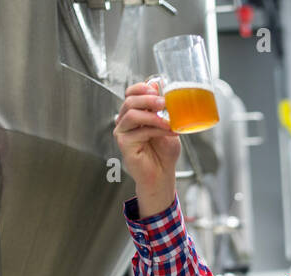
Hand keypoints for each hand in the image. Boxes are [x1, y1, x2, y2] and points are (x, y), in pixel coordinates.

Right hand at [114, 80, 180, 217]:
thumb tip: (159, 86)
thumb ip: (163, 108)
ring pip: (131, 114)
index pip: (131, 93)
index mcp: (134, 113)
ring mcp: (123, 133)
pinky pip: (138, 132)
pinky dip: (155, 130)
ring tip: (167, 121)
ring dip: (152, 115)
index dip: (141, 88)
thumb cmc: (164, 152)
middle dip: (147, 99)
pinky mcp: (124, 145)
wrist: (162, 175)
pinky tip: (167, 132)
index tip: (156, 89)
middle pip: (129, 101)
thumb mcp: (168, 125)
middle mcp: (125, 121)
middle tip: (163, 102)